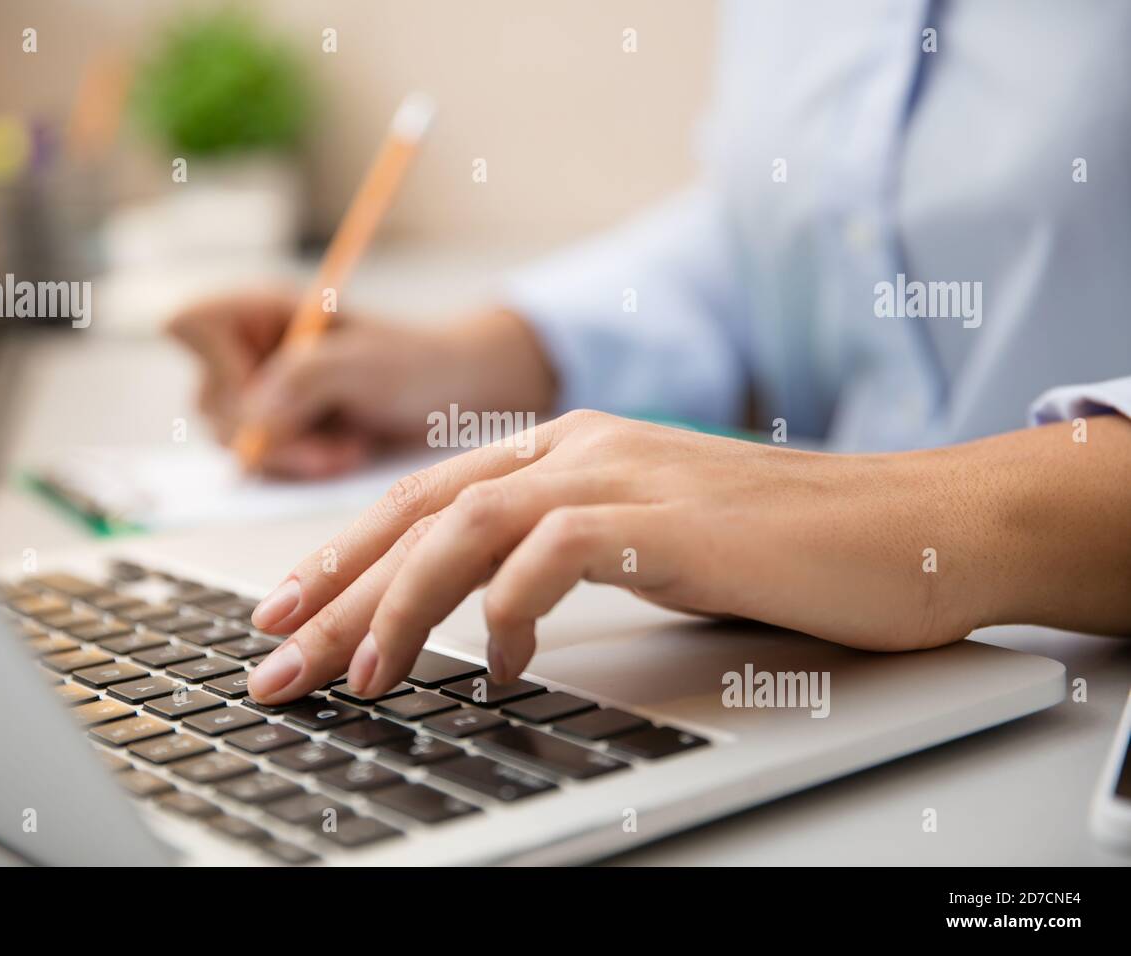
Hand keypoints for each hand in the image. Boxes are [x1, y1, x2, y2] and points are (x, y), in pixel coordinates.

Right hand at [166, 291, 556, 477]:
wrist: (459, 396)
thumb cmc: (419, 361)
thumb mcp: (365, 363)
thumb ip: (304, 379)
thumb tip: (252, 418)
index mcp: (262, 308)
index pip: (189, 325)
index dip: (216, 364)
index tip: (264, 392)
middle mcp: (252, 348)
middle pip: (210, 400)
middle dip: (269, 434)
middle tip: (328, 447)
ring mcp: (262, 393)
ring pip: (233, 442)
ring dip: (290, 457)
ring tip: (347, 451)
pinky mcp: (280, 433)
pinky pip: (261, 464)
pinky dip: (300, 469)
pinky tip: (342, 457)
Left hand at [245, 410, 1009, 703]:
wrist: (906, 524)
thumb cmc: (775, 545)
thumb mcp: (640, 541)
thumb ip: (558, 553)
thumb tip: (475, 614)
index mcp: (566, 447)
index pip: (424, 498)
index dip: (343, 556)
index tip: (284, 614)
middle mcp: (581, 446)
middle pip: (421, 513)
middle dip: (334, 592)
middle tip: (276, 662)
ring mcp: (624, 475)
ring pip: (467, 526)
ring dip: (400, 606)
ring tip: (362, 677)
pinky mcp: (669, 519)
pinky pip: (556, 552)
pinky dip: (509, 608)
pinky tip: (497, 661)